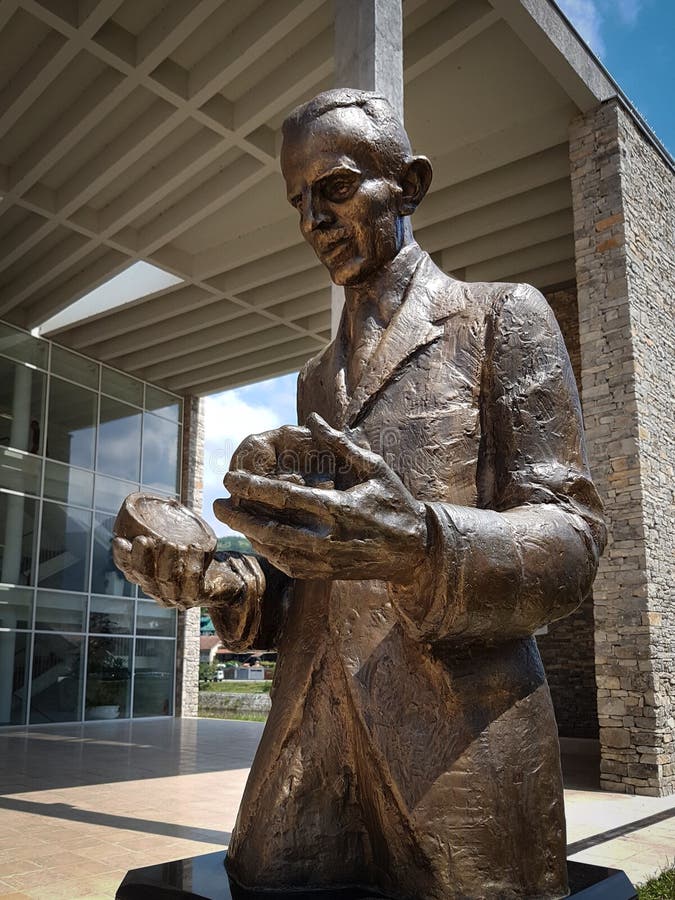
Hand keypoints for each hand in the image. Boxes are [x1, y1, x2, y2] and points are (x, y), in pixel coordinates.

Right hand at [112, 536, 243, 609]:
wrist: (229, 581)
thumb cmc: (200, 559)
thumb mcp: (181, 544)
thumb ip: (170, 530)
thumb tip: (168, 501)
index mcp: (151, 578)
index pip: (130, 570)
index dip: (122, 557)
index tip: (119, 539)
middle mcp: (160, 591)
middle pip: (144, 577)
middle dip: (140, 558)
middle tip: (143, 540)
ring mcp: (178, 596)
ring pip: (166, 580)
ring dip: (166, 560)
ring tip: (171, 543)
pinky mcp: (198, 596)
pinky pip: (192, 581)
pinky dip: (191, 563)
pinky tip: (194, 547)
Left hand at [215, 414, 427, 581]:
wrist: (415, 551)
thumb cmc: (395, 503)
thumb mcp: (374, 469)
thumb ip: (341, 444)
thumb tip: (313, 418)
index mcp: (337, 509)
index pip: (284, 497)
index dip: (252, 487)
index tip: (230, 478)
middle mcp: (326, 538)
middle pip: (268, 529)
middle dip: (238, 516)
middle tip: (216, 503)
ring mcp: (323, 560)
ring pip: (273, 550)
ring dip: (248, 534)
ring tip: (231, 518)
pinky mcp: (323, 574)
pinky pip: (286, 565)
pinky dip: (267, 551)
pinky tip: (256, 538)